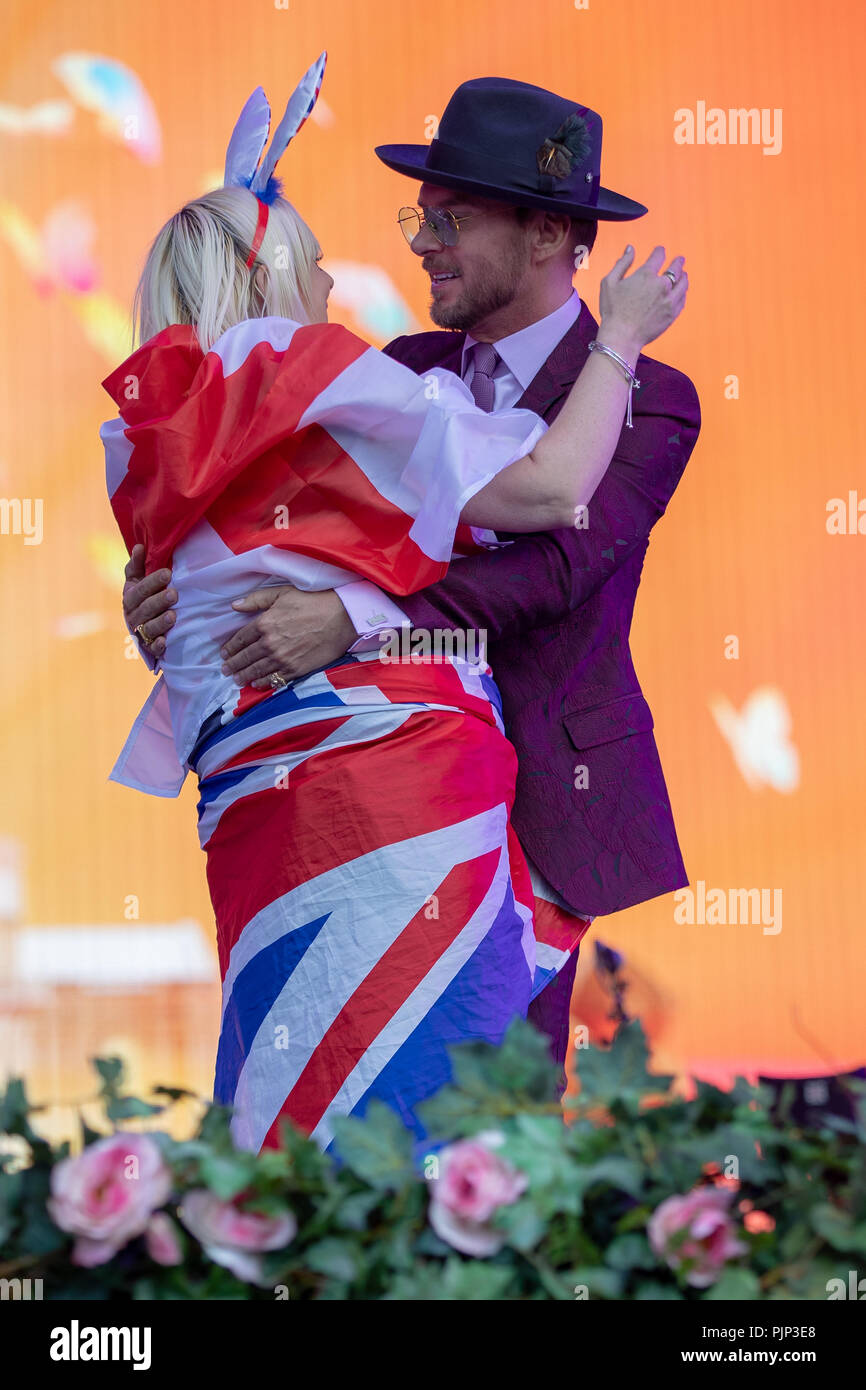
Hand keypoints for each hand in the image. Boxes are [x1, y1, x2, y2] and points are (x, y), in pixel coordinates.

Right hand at [123, 544, 176, 658]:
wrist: (144, 622)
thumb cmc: (144, 595)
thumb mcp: (138, 579)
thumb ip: (138, 564)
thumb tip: (140, 546)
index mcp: (130, 598)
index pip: (140, 590)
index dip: (152, 582)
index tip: (168, 573)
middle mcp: (133, 615)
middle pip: (145, 609)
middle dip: (159, 601)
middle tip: (174, 594)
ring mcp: (141, 632)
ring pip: (149, 628)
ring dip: (160, 622)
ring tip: (173, 616)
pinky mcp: (149, 647)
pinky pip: (152, 648)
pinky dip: (158, 645)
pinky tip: (165, 641)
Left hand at [220, 585, 355, 687]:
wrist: (341, 617)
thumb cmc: (313, 601)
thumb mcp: (283, 593)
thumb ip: (257, 600)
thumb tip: (235, 605)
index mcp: (265, 623)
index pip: (240, 639)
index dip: (230, 647)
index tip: (224, 653)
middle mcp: (270, 643)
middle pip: (245, 658)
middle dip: (233, 665)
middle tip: (226, 670)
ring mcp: (282, 658)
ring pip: (256, 671)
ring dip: (244, 676)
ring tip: (236, 679)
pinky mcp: (296, 669)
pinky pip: (274, 679)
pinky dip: (263, 683)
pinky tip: (257, 683)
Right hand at [598, 245, 687, 355]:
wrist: (622, 336)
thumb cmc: (612, 310)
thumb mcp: (609, 282)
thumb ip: (622, 263)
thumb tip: (630, 249)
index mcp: (646, 274)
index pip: (659, 255)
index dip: (660, 251)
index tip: (660, 251)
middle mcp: (661, 285)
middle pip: (676, 267)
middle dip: (678, 262)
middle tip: (679, 260)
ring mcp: (669, 300)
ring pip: (683, 283)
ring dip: (684, 276)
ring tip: (683, 275)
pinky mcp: (672, 314)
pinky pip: (682, 299)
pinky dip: (682, 293)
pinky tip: (680, 292)